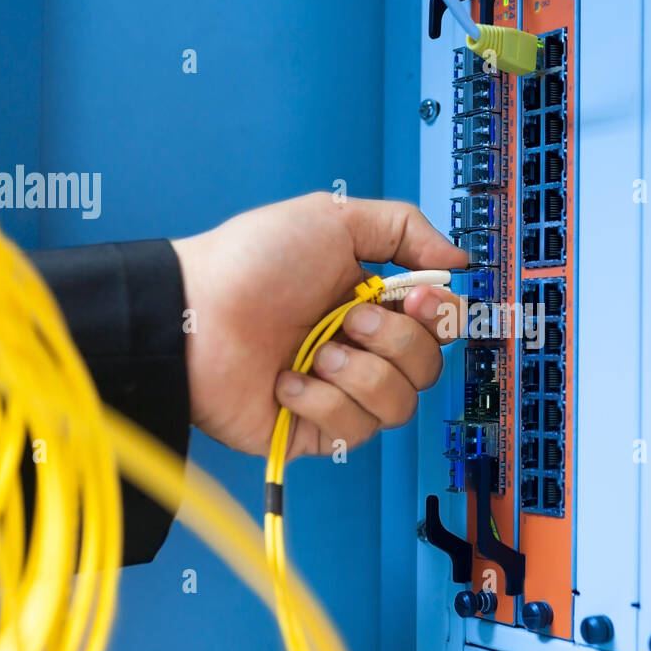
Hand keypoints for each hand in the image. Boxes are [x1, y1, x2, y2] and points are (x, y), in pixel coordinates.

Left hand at [171, 193, 466, 457]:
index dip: (439, 317)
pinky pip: (353, 431)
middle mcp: (361, 350)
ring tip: (316, 353)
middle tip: (348, 320)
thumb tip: (458, 261)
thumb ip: (406, 228)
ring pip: (399, 405)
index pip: (438, 325)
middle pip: (428, 368)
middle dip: (393, 342)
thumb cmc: (251, 263)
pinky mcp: (313, 431)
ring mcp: (338, 392)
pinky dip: (322, 402)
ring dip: (360, 374)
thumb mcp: (334, 218)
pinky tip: (287, 381)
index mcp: (371, 304)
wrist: (193, 314)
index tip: (415, 299)